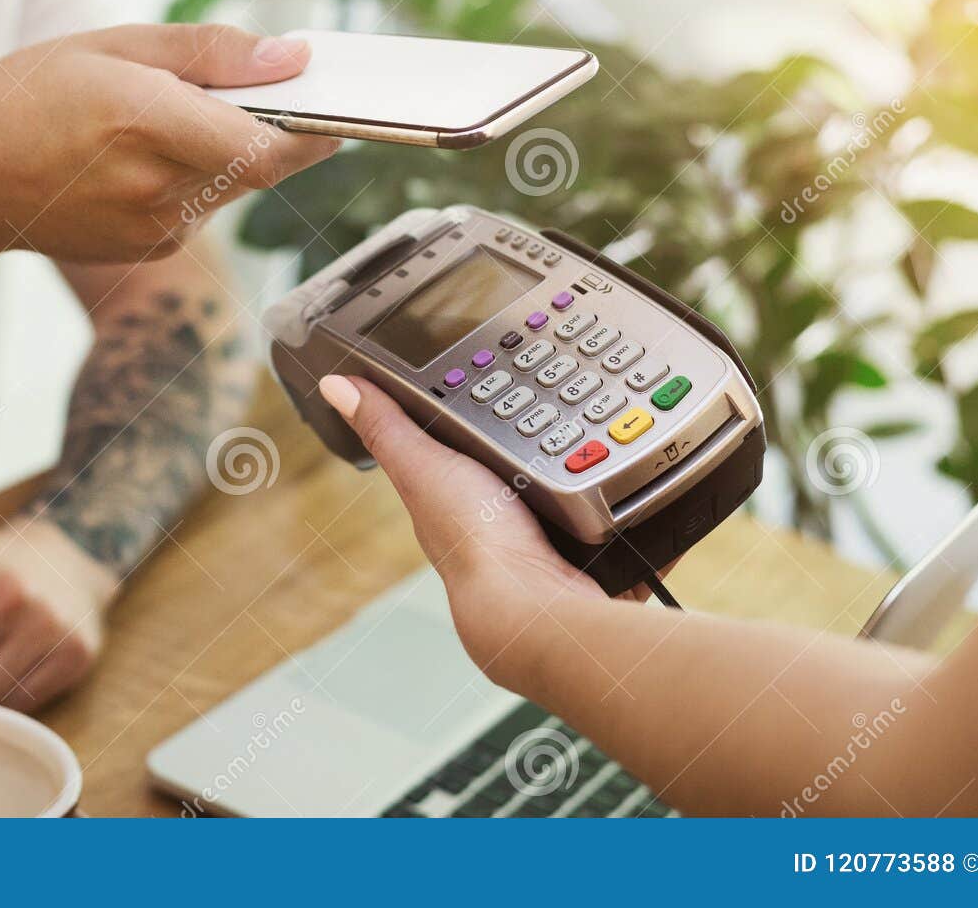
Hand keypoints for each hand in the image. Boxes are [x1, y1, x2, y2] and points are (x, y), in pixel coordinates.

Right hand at [0, 23, 339, 262]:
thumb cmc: (28, 97)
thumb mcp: (115, 44)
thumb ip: (212, 52)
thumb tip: (292, 59)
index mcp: (148, 124)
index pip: (271, 148)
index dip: (317, 130)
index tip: (337, 105)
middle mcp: (158, 188)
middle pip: (261, 166)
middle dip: (271, 127)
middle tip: (252, 90)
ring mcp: (157, 229)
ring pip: (234, 186)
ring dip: (229, 151)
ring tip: (169, 118)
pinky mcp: (152, 249)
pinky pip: (204, 207)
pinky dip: (197, 177)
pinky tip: (144, 156)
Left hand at [316, 375, 669, 688]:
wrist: (538, 608)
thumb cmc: (474, 545)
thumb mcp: (423, 467)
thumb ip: (387, 427)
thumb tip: (337, 385)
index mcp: (455, 499)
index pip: (464, 444)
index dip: (481, 410)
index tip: (504, 369)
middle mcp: (499, 523)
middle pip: (526, 464)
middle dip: (553, 433)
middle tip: (573, 387)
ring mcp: (549, 544)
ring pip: (577, 489)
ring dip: (596, 467)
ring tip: (615, 427)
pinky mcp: (594, 559)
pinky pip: (617, 518)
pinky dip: (629, 503)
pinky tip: (640, 480)